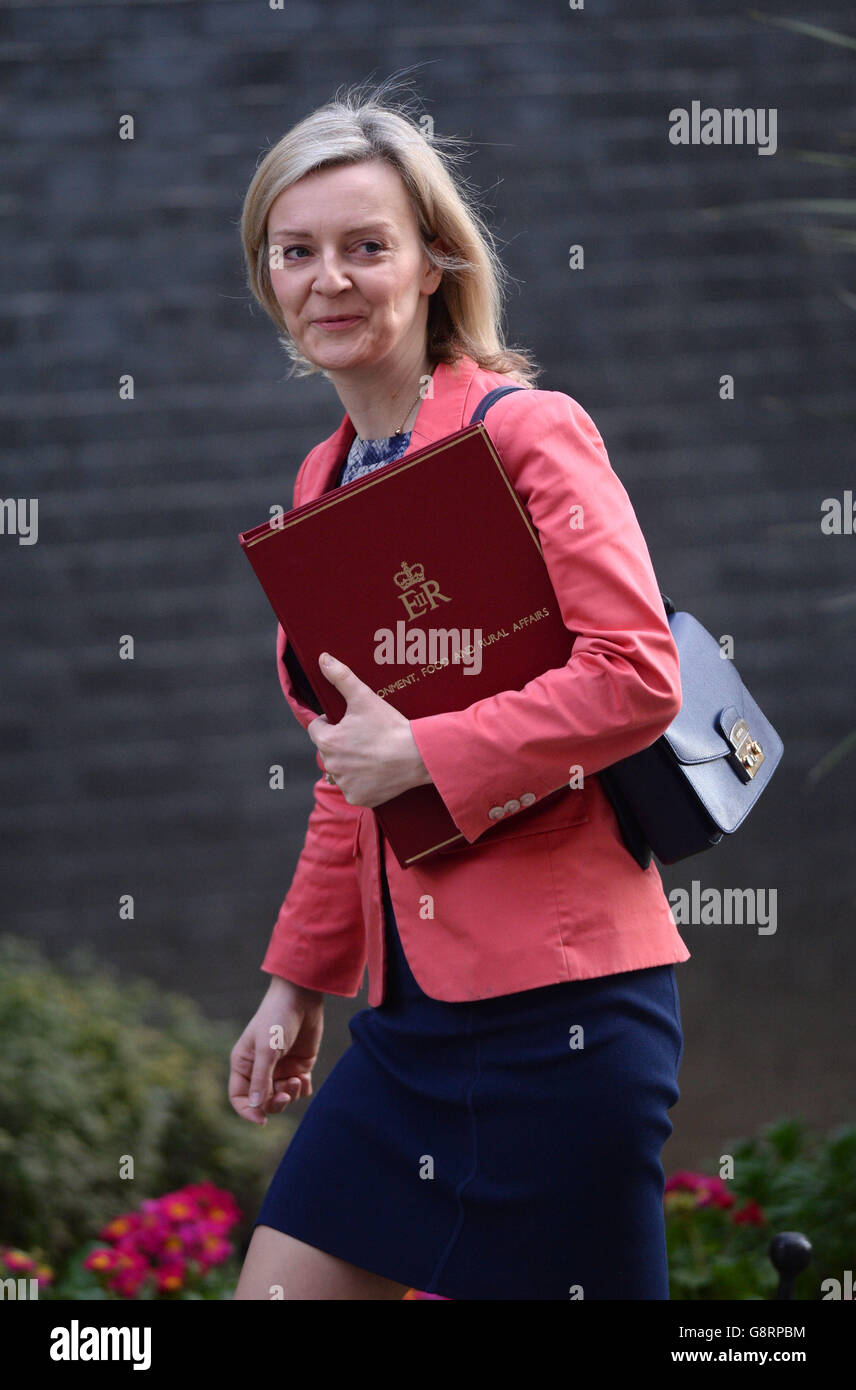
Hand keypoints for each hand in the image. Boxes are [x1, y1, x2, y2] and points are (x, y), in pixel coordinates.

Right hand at [229, 977, 323, 1124]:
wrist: (302, 998)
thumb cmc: (277, 1019)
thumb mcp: (267, 1049)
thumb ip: (261, 1078)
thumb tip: (255, 1106)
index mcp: (244, 1064)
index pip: (239, 1097)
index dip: (247, 1111)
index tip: (261, 1120)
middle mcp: (260, 1069)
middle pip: (263, 1102)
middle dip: (274, 1103)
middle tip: (285, 1095)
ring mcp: (280, 1068)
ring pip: (283, 1096)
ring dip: (290, 1093)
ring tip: (297, 1078)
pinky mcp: (298, 1064)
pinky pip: (299, 1089)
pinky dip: (302, 1088)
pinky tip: (304, 1077)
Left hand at [308, 651, 431, 806]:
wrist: (417, 755)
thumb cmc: (389, 726)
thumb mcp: (364, 697)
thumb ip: (341, 677)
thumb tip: (322, 658)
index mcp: (327, 741)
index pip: (317, 729)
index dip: (331, 723)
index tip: (348, 721)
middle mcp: (331, 765)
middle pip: (329, 750)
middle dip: (341, 743)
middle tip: (364, 738)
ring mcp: (345, 784)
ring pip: (341, 770)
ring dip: (350, 763)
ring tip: (372, 754)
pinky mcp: (358, 798)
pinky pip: (353, 789)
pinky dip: (361, 783)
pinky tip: (376, 772)